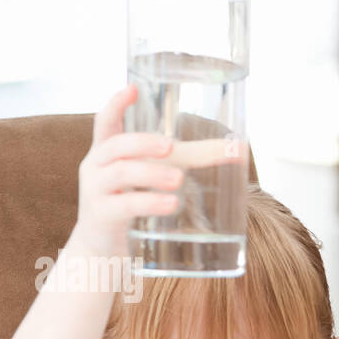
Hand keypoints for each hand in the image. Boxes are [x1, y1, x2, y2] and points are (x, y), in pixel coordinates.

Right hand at [69, 84, 184, 258]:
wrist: (103, 250)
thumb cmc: (135, 201)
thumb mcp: (161, 174)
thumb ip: (196, 157)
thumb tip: (242, 148)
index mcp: (109, 150)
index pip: (106, 121)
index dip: (116, 104)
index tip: (132, 88)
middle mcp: (98, 165)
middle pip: (115, 145)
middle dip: (142, 143)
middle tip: (171, 147)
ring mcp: (96, 191)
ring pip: (120, 174)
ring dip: (150, 174)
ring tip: (178, 180)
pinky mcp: (102, 217)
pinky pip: (123, 206)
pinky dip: (147, 203)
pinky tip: (169, 204)